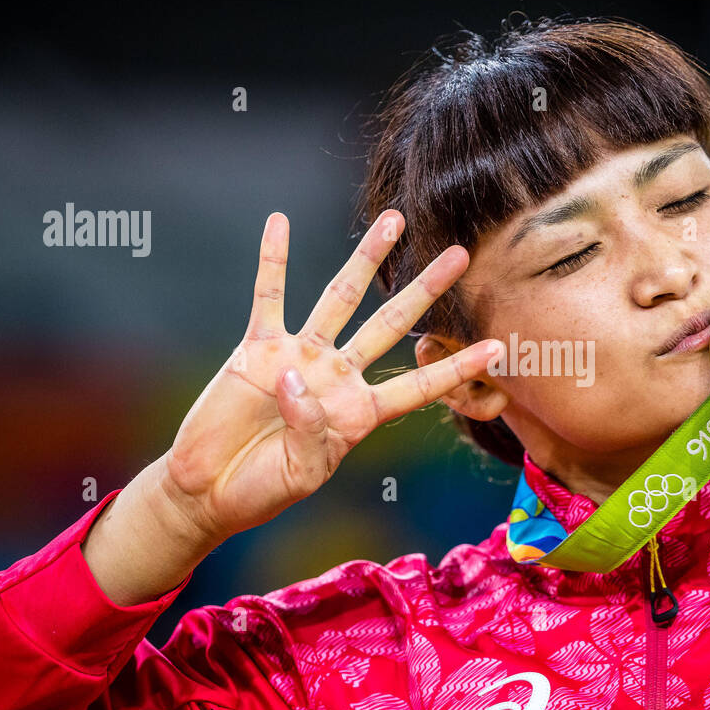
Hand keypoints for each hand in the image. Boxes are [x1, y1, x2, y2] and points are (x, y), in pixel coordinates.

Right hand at [160, 210, 502, 543]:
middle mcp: (338, 376)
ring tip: (393, 220)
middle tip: (460, 253)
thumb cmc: (262, 490)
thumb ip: (310, 431)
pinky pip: (268, 295)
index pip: (419, 386)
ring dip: (366, 258)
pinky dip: (273, 259)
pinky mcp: (257, 348)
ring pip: (341, 298)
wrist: (210, 488)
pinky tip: (279, 222)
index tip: (498, 347)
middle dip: (425, 290)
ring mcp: (300, 356)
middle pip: (391, 324)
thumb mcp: (301, 474)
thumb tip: (299, 375)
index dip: (457, 367)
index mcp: (360, 413)